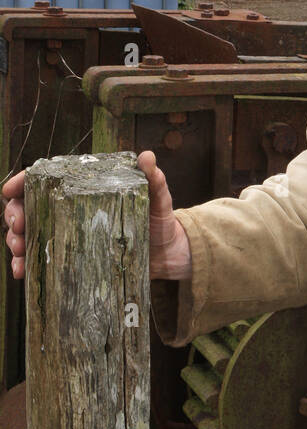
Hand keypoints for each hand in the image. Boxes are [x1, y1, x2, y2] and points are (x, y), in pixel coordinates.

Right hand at [2, 152, 191, 282]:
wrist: (169, 254)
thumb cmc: (160, 218)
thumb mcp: (157, 197)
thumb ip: (153, 178)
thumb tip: (147, 156)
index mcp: (84, 189)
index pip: (45, 180)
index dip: (21, 182)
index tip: (9, 191)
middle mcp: (71, 209)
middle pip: (29, 207)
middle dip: (14, 215)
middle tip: (18, 227)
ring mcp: (69, 234)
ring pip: (29, 233)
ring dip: (16, 241)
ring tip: (18, 251)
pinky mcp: (71, 257)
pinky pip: (41, 260)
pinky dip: (26, 265)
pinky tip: (21, 272)